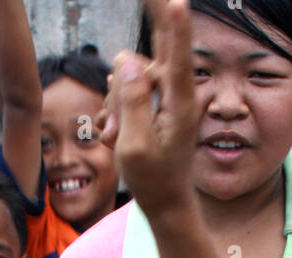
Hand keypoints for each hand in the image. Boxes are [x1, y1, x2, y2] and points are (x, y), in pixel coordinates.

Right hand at [106, 0, 204, 218]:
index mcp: (180, 103)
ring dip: (115, 102)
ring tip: (112, 138)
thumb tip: (129, 61)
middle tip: (138, 30)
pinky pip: (129, 89)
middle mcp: (178, 92)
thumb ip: (132, 103)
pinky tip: (113, 134)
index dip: (174, 24)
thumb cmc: (153, 181)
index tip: (176, 0)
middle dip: (135, 52)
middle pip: (157, 47)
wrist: (166, 203)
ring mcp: (167, 95)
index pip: (176, 55)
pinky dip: (116, 109)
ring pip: (131, 74)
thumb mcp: (134, 147)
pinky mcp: (156, 100)